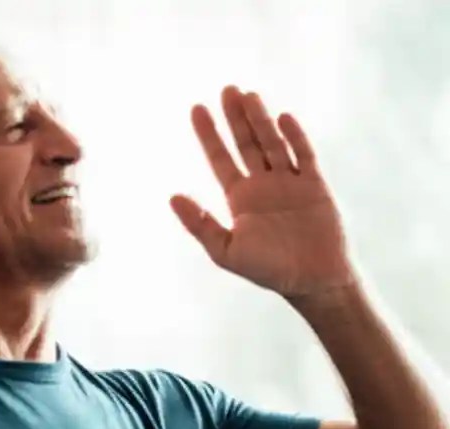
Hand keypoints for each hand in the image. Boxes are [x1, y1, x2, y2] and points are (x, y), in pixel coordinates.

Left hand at [171, 86, 356, 298]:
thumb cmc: (267, 270)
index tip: (196, 108)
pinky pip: (304, 156)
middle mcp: (263, 185)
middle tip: (226, 89)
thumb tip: (172, 196)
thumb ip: (198, 224)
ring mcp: (289, 182)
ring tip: (248, 95)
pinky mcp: (315, 186)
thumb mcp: (224, 250)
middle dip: (235, 117)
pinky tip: (283, 118)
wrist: (311, 281)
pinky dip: (295, 137)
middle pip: (246, 143)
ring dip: (261, 120)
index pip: (220, 158)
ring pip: (273, 143)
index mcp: (239, 197)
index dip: (208, 134)